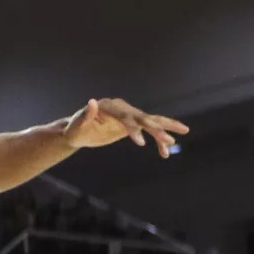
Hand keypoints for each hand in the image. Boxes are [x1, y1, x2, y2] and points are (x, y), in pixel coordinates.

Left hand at [61, 98, 187, 157]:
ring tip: (179, 138)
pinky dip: (158, 139)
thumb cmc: (75, 129)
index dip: (134, 129)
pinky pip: (149, 130)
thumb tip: (91, 102)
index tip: (141, 144)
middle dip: (157, 130)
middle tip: (169, 140)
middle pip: (143, 118)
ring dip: (165, 130)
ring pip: (151, 122)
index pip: (125, 117)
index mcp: (111, 107)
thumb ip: (85, 115)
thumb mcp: (77, 125)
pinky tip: (165, 151)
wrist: (78, 132)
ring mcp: (129, 116)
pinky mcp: (132, 124)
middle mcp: (123, 109)